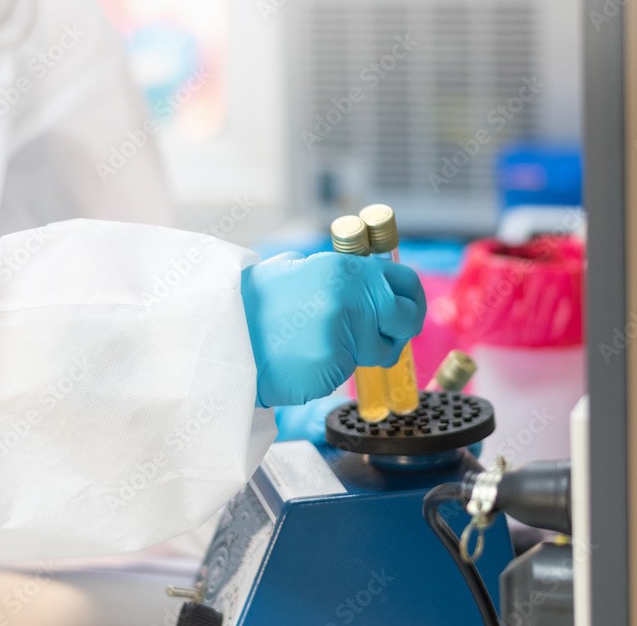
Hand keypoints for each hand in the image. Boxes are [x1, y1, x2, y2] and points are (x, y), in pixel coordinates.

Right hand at [241, 252, 426, 407]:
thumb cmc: (256, 305)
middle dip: (398, 332)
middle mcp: (352, 293)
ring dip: (363, 354)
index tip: (406, 312)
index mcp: (346, 267)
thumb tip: (372, 282)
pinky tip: (308, 361)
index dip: (411, 300)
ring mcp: (345, 328)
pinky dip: (335, 370)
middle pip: (407, 318)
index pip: (406, 281)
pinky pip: (352, 370)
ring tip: (326, 346)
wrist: (225, 333)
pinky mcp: (335, 360)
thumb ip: (338, 275)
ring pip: (382, 350)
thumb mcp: (298, 269)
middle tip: (379, 339)